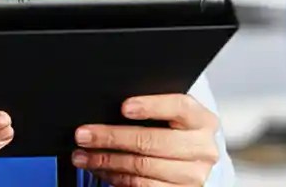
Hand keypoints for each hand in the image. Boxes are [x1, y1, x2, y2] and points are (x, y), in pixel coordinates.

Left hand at [70, 94, 219, 185]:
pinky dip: (115, 177)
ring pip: (142, 167)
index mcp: (202, 120)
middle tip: (84, 135)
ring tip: (83, 155)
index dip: (151, 106)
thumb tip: (110, 107)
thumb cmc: (173, 131)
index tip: (124, 107)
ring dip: (106, 161)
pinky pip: (141, 186)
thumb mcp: (170, 115)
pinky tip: (100, 168)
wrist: (191, 161)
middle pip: (152, 141)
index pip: (179, 107)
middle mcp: (202, 149)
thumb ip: (150, 108)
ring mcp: (193, 175)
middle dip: (112, 137)